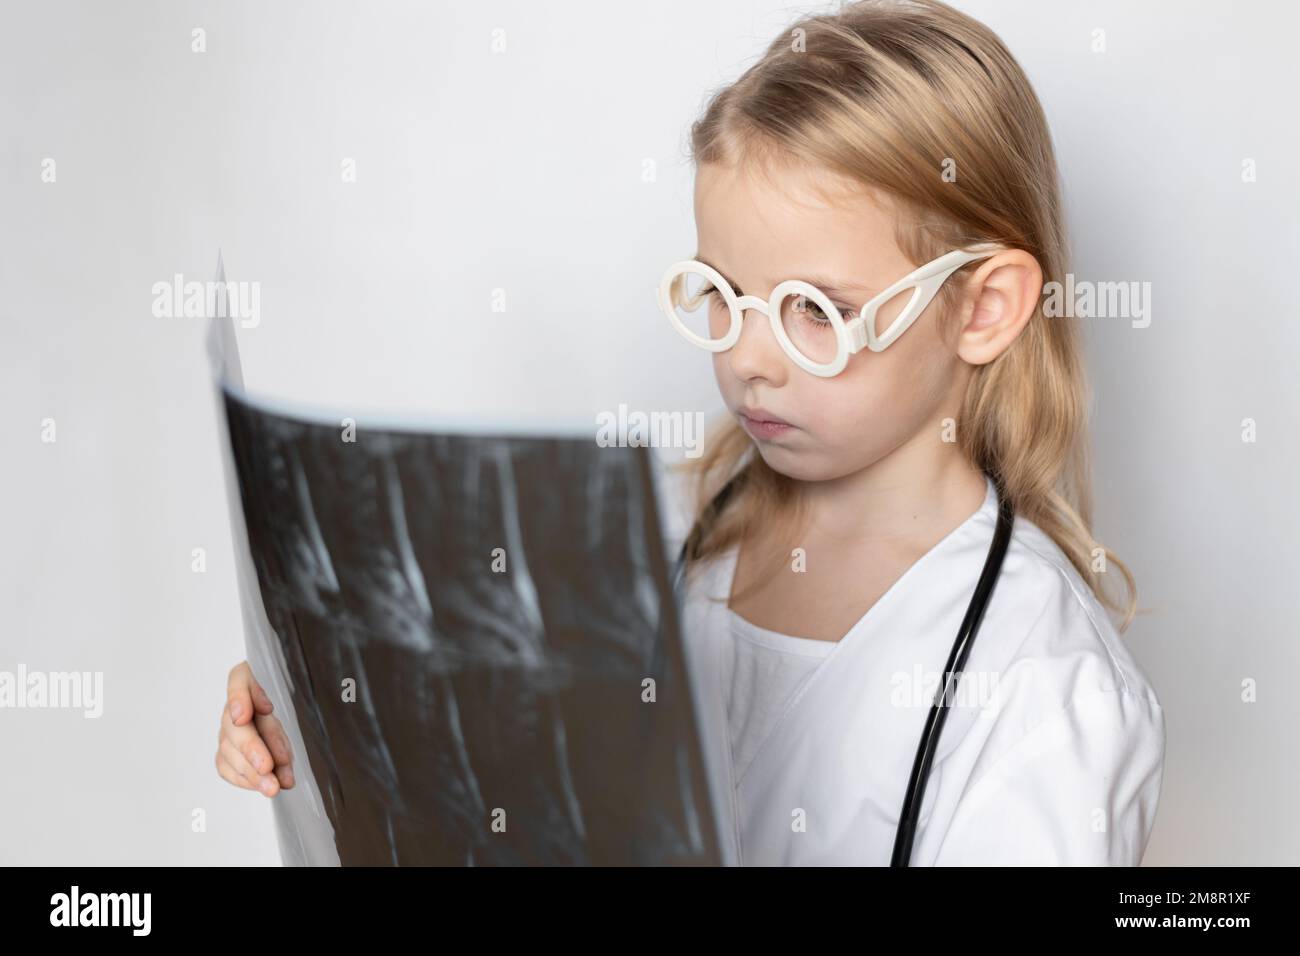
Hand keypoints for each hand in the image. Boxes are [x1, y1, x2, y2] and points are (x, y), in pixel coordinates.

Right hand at [215, 660, 294, 796]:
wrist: (279, 721)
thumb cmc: (283, 706)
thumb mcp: (290, 698)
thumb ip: (272, 702)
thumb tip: (264, 709)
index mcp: (249, 681)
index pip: (239, 679)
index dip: (239, 698)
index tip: (242, 716)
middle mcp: (234, 707)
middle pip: (235, 727)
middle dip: (251, 749)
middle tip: (267, 767)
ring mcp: (227, 732)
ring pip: (230, 752)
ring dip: (253, 773)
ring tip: (273, 786)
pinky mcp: (225, 753)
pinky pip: (227, 768)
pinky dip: (245, 779)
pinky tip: (260, 786)